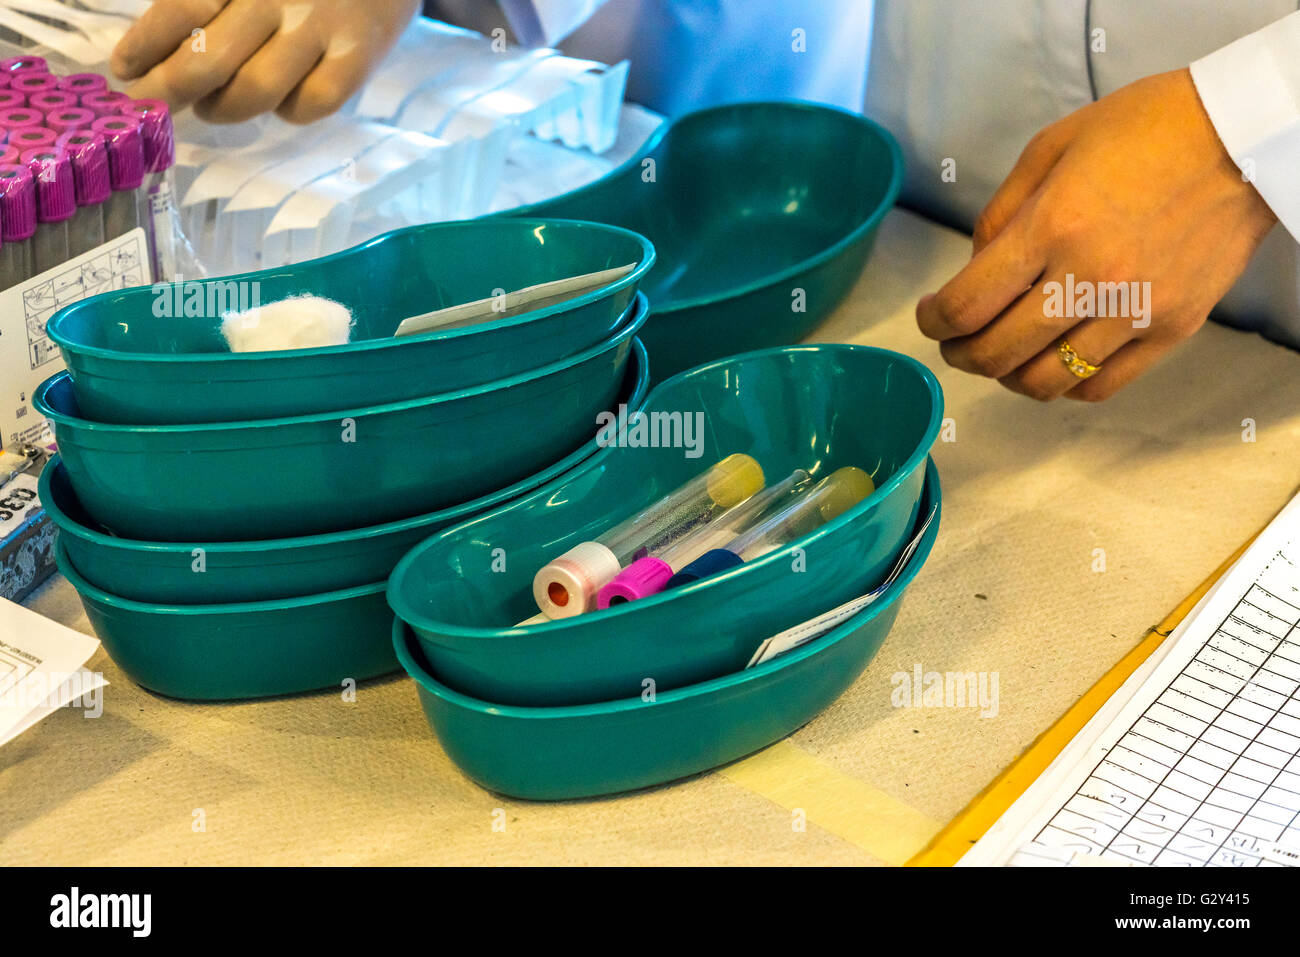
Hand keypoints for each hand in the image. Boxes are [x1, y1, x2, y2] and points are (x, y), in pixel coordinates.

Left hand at [110, 0, 420, 123]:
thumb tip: (162, 48)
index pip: (181, 7)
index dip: (146, 44)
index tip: (125, 68)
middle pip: (209, 59)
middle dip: (171, 89)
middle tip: (154, 101)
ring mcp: (321, 28)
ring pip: (256, 90)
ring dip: (223, 109)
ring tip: (212, 107)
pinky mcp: (359, 58)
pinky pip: (310, 105)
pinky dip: (288, 112)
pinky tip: (281, 101)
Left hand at [917, 68, 1276, 400]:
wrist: (1245, 135)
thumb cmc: (1147, 129)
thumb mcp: (1052, 149)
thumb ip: (1000, 215)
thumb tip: (972, 271)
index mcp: (1052, 226)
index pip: (965, 305)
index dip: (932, 322)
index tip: (929, 317)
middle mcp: (1091, 277)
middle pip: (995, 354)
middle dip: (959, 354)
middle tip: (955, 342)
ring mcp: (1136, 311)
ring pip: (1044, 382)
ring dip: (1007, 375)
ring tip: (1002, 353)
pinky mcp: (1173, 329)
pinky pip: (1099, 385)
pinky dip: (1064, 384)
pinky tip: (1054, 358)